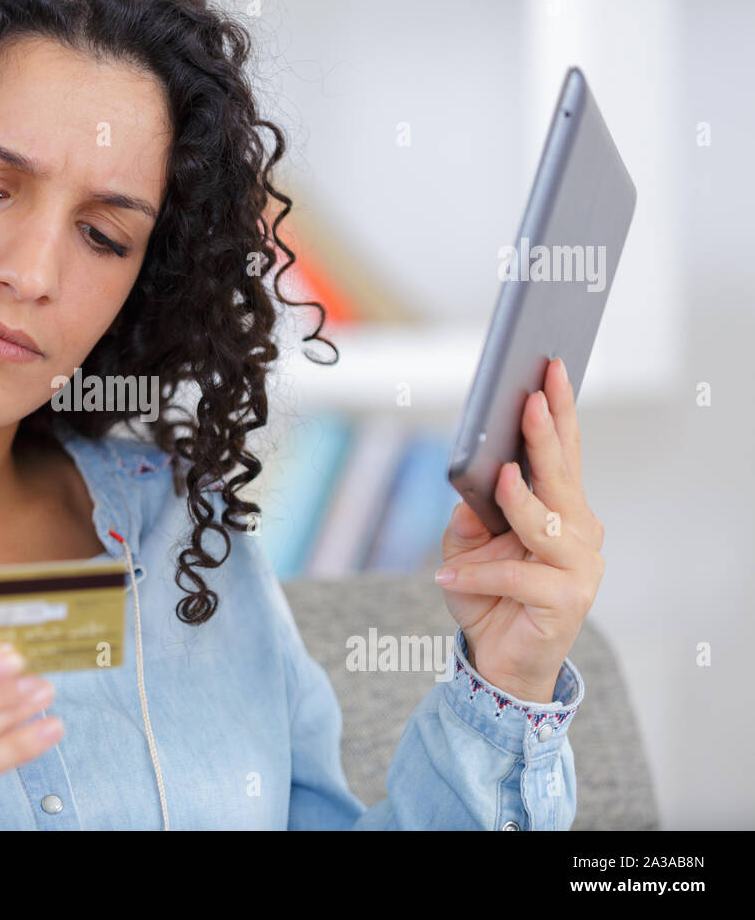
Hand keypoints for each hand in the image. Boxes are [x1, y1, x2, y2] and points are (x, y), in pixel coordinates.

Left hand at [437, 357, 604, 702]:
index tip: (550, 368)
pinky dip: (478, 572)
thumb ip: (472, 512)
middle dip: (545, 434)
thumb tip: (473, 481)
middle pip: (561, 476)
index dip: (558, 410)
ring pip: (544, 524)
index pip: (563, 452)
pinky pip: (515, 574)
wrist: (496, 659)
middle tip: (530, 399)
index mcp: (562, 510)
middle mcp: (580, 532)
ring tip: (497, 477)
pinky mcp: (567, 601)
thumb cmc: (485, 594)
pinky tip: (447, 575)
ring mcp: (580, 568)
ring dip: (517, 502)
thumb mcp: (465, 544)